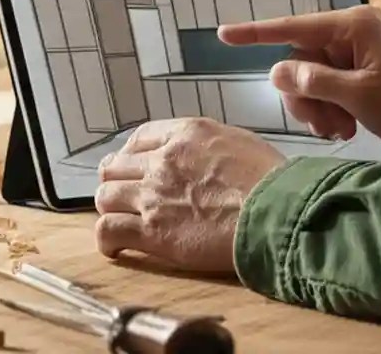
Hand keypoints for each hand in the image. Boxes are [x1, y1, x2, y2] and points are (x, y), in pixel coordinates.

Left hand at [94, 118, 286, 272]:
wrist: (276, 212)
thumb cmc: (271, 179)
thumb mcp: (239, 141)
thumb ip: (208, 145)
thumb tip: (200, 156)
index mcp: (185, 134)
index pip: (139, 137)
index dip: (131, 153)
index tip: (135, 167)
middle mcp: (162, 161)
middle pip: (114, 166)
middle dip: (117, 180)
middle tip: (127, 195)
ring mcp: (153, 197)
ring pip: (105, 196)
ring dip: (111, 208)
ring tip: (122, 220)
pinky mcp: (153, 232)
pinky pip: (108, 231)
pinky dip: (107, 239)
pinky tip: (116, 247)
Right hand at [218, 5, 380, 157]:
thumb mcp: (359, 96)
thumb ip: (314, 81)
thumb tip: (279, 71)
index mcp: (353, 26)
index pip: (293, 27)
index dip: (256, 33)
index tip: (224, 34)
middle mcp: (354, 32)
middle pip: (301, 60)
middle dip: (305, 96)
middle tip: (324, 124)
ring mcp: (361, 52)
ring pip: (314, 79)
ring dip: (319, 108)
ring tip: (342, 130)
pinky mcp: (367, 71)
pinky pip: (332, 87)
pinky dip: (333, 109)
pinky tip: (349, 128)